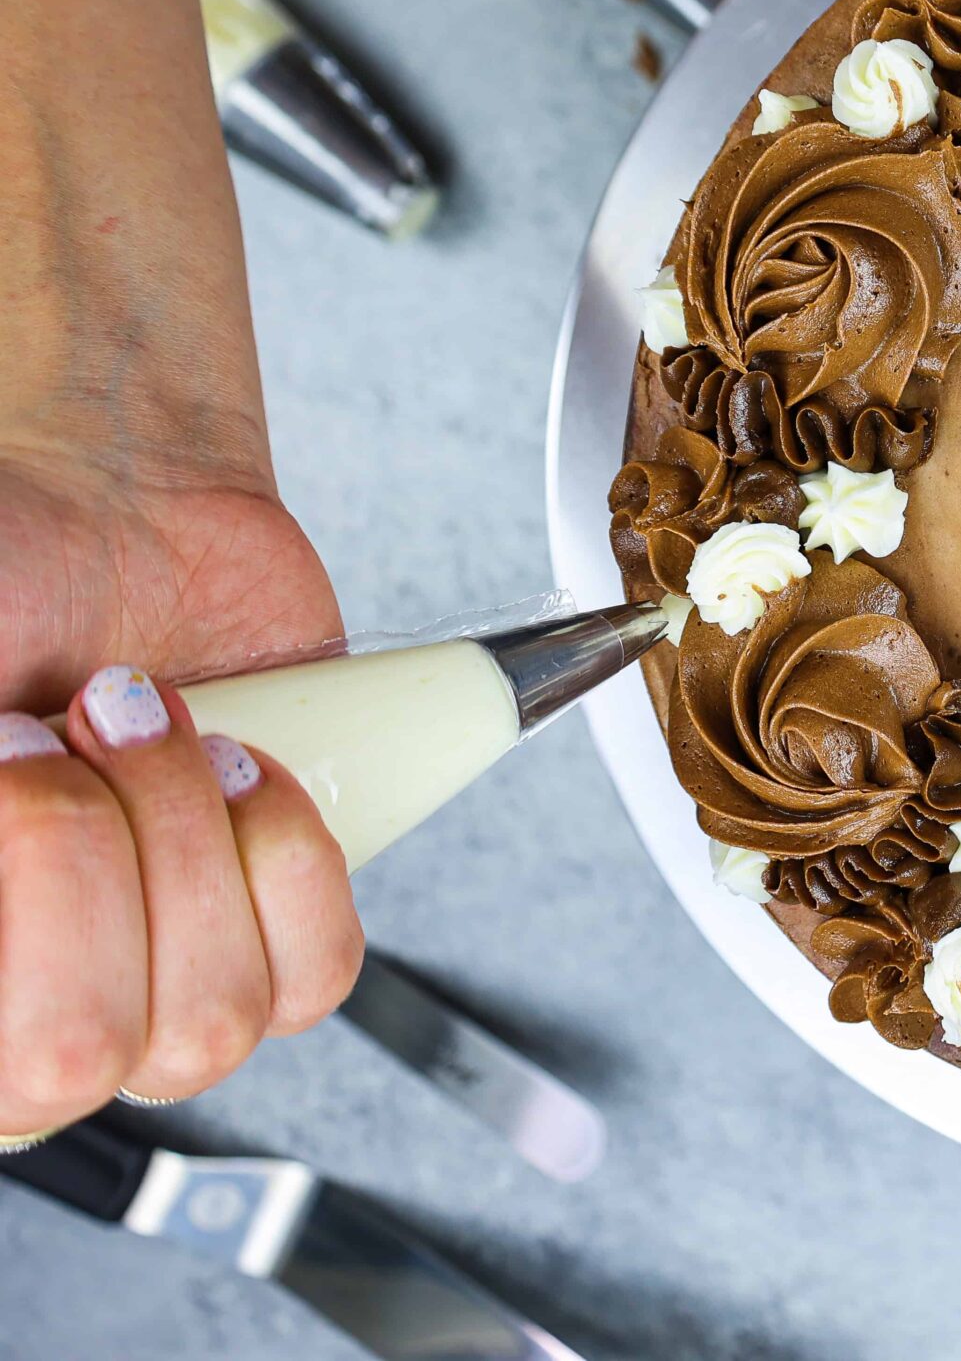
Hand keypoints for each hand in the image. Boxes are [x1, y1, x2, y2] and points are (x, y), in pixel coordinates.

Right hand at [0, 455, 362, 1140]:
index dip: (21, 892)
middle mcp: (30, 1008)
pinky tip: (244, 769)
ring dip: (185, 836)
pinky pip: (314, 975)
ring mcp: (161, 982)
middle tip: (77, 732)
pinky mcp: (278, 933)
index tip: (1, 741)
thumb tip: (1, 777)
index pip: (5, 1060)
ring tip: (151, 727)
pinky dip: (288, 857)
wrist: (110, 514)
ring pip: (205, 1020)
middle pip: (72, 1054)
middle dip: (80, 859)